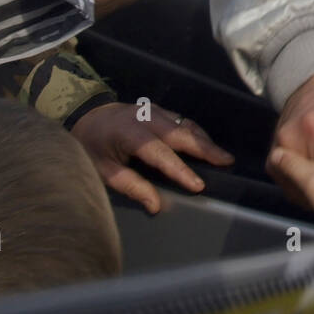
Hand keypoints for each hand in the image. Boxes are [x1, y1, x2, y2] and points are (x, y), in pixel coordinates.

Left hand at [71, 101, 233, 213]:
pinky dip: (197, 133)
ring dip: (205, 140)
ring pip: (186, 124)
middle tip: (226, 162)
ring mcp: (154, 110)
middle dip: (206, 148)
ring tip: (222, 156)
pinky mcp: (159, 109)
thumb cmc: (92, 147)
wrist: (86, 116)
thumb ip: (131, 186)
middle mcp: (145, 117)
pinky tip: (206, 145)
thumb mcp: (103, 170)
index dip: (180, 170)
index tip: (198, 185)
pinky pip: (183, 120)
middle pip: (181, 133)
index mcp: (128, 132)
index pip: (159, 153)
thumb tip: (156, 205)